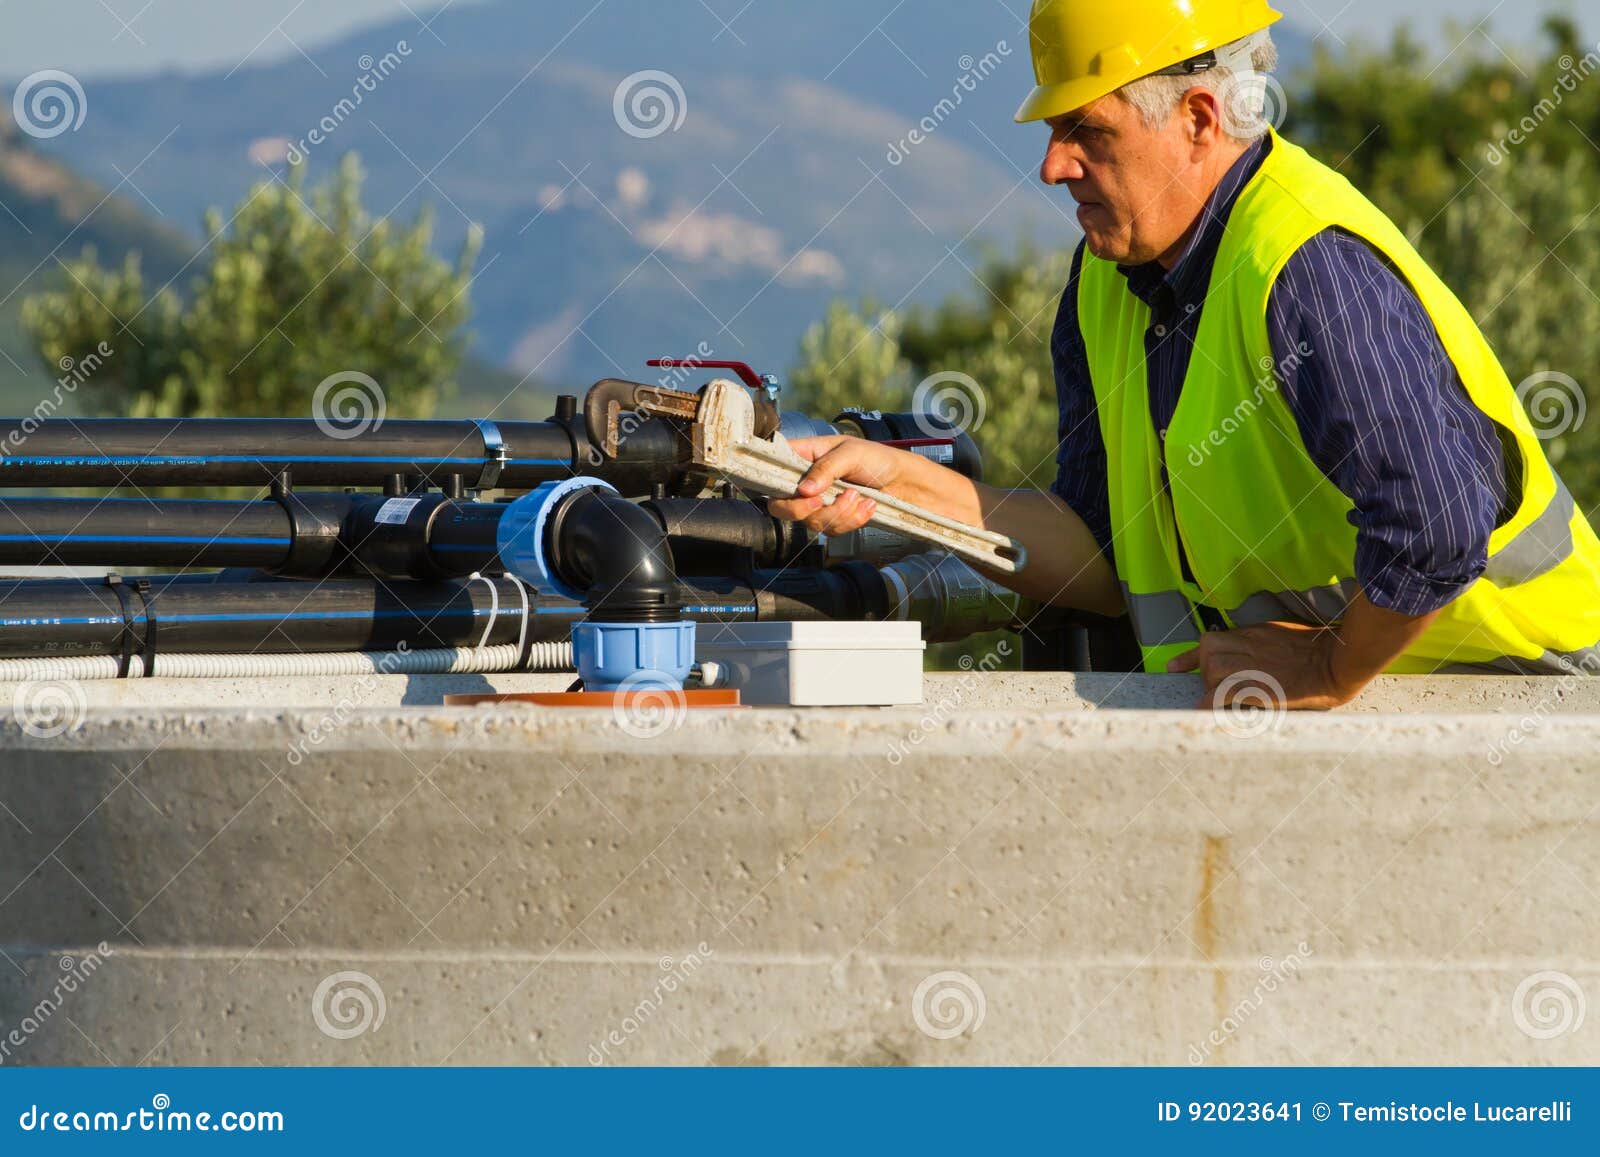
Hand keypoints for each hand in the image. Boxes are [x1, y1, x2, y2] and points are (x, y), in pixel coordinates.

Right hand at [766, 435, 903, 534]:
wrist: (904, 481)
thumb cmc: (877, 457)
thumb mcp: (851, 453)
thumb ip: (826, 468)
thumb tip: (805, 489)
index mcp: (804, 455)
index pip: (774, 469)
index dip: (776, 484)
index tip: (796, 490)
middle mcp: (806, 481)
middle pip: (782, 506)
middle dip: (802, 509)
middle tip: (821, 501)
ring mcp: (820, 502)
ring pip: (811, 521)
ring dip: (838, 512)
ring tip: (857, 496)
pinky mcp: (835, 519)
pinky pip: (833, 529)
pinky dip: (852, 520)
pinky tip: (866, 506)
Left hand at [1166, 621, 1362, 710]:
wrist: (1336, 662)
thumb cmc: (1319, 651)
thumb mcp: (1282, 636)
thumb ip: (1259, 644)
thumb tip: (1247, 656)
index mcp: (1252, 634)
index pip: (1210, 641)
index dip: (1189, 657)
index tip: (1173, 668)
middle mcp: (1246, 647)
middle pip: (1208, 656)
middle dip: (1207, 673)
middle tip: (1222, 690)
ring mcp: (1250, 665)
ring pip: (1212, 672)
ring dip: (1212, 688)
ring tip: (1226, 699)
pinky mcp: (1256, 685)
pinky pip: (1221, 694)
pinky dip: (1210, 704)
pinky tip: (1208, 713)